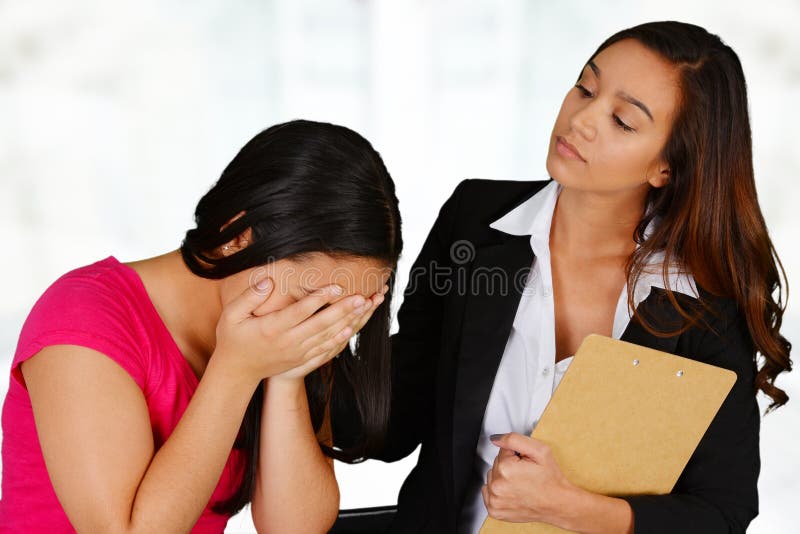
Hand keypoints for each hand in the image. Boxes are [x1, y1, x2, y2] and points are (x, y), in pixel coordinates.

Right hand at [212, 275, 379, 385]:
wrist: (237, 372)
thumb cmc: (233, 339)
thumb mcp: (231, 315)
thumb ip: (249, 297)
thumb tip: (268, 280)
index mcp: (272, 328)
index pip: (301, 311)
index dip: (320, 298)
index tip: (337, 287)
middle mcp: (287, 341)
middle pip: (320, 324)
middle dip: (343, 310)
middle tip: (362, 297)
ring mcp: (296, 353)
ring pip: (326, 336)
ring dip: (347, 322)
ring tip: (363, 308)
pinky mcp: (301, 360)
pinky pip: (324, 350)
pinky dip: (338, 340)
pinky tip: (350, 329)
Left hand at [482, 432, 575, 524]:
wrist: (558, 504)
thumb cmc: (551, 480)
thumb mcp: (540, 451)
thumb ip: (514, 439)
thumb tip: (495, 439)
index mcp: (506, 469)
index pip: (502, 451)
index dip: (516, 455)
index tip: (526, 463)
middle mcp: (497, 486)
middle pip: (496, 464)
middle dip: (509, 466)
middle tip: (525, 474)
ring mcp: (495, 500)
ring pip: (492, 478)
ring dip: (503, 478)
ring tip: (520, 484)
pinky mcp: (495, 511)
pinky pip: (488, 493)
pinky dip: (498, 492)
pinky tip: (512, 493)